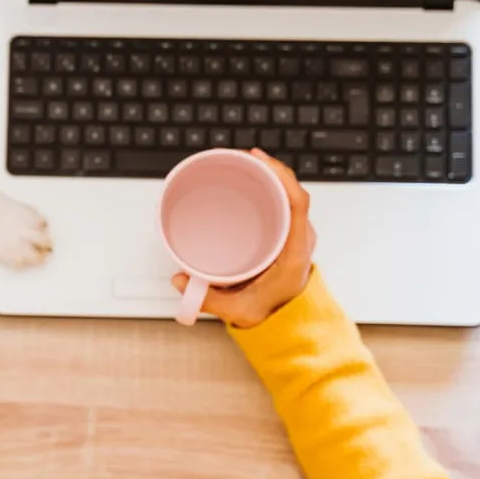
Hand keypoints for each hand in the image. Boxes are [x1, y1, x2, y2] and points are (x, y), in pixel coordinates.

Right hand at [172, 149, 316, 328]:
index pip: (298, 204)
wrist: (290, 321)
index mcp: (294, 251)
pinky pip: (284, 202)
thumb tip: (180, 280)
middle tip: (242, 157)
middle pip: (291, 191)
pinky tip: (251, 180)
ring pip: (288, 194)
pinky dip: (269, 187)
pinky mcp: (288, 233)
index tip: (260, 161)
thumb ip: (207, 299)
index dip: (282, 177)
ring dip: (269, 175)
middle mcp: (299, 238)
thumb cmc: (270, 313)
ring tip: (244, 163)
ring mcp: (296, 234)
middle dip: (269, 168)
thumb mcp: (239, 310)